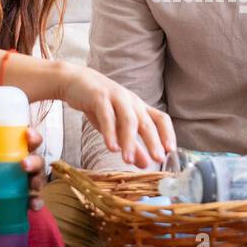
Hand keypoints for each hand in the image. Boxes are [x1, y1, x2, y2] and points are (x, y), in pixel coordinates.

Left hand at [0, 127, 45, 211]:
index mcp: (14, 153)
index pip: (28, 141)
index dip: (32, 136)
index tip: (27, 133)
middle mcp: (24, 167)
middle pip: (38, 159)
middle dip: (35, 160)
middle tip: (24, 164)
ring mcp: (27, 184)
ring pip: (40, 179)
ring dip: (38, 180)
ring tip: (32, 185)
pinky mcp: (26, 201)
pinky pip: (36, 201)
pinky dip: (37, 202)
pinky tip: (32, 205)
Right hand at [61, 65, 175, 168]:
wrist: (75, 81)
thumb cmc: (99, 105)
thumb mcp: (117, 126)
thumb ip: (132, 145)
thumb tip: (145, 165)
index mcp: (139, 108)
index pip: (161, 119)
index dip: (167, 134)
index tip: (170, 151)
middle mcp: (131, 102)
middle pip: (146, 122)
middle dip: (153, 141)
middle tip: (158, 159)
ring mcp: (116, 97)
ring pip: (128, 120)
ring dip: (129, 141)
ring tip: (128, 160)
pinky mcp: (99, 97)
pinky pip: (106, 116)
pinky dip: (109, 132)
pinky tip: (111, 147)